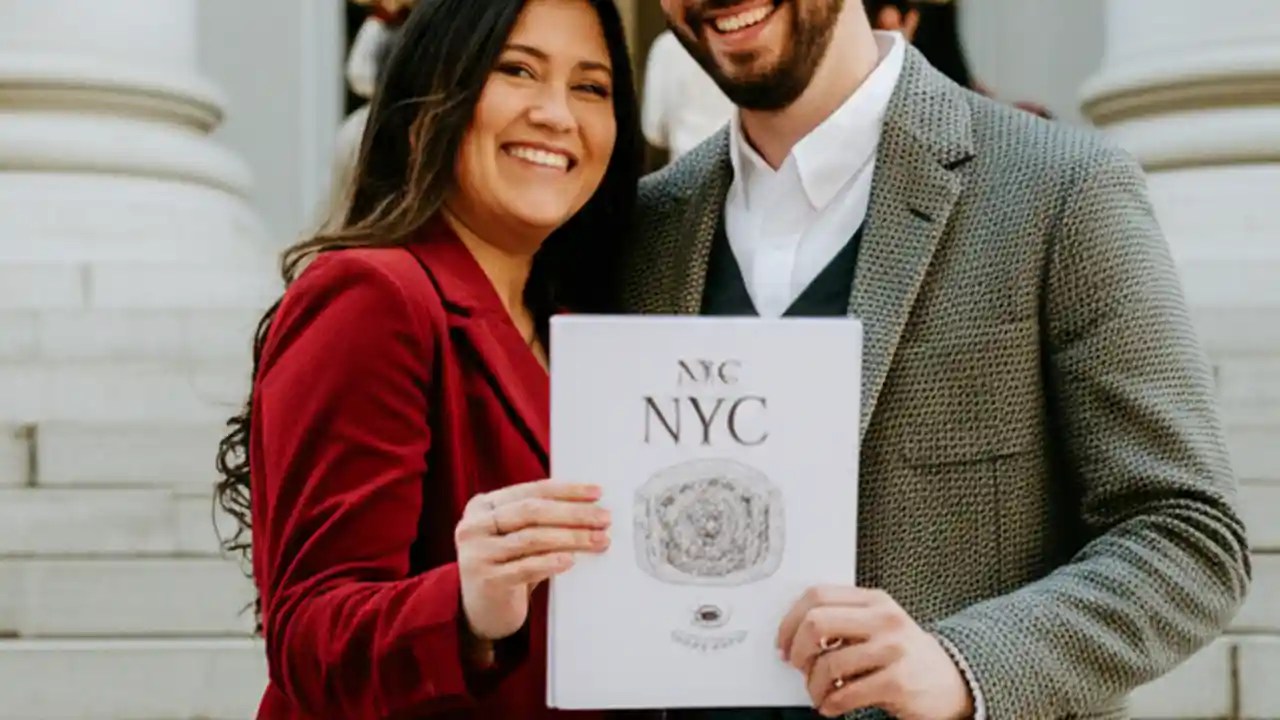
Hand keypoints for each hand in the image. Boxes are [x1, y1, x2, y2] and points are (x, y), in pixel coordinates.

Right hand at [455, 480, 610, 644]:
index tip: (596, 494)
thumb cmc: (505, 567)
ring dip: (571, 538)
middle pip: (532, 511)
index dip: (566, 490)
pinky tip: (571, 560)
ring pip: (532, 538)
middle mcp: (475, 526)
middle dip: (574, 513)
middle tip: (604, 518)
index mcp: (483, 507)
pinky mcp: (488, 581)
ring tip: (598, 540)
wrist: (477, 612)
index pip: (531, 491)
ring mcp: (478, 554)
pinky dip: (551, 562)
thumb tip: (589, 508)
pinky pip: (526, 568)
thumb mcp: (513, 536)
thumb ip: (537, 519)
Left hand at [776, 586, 973, 719]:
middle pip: (817, 623)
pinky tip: (831, 706)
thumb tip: (793, 633)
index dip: (790, 620)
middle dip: (797, 650)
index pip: (817, 595)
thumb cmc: (903, 655)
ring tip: (819, 694)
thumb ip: (843, 620)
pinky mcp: (898, 681)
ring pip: (828, 664)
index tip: (782, 643)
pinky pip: (846, 694)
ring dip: (814, 686)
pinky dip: (830, 705)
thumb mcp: (877, 625)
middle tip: (797, 667)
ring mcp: (893, 649)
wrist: (951, 682)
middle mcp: (884, 619)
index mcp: (874, 600)